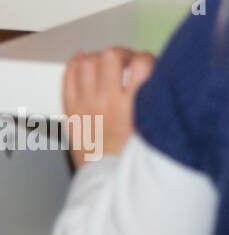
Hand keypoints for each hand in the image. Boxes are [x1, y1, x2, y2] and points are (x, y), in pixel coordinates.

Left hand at [62, 48, 155, 168]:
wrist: (107, 180)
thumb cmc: (134, 155)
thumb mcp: (154, 126)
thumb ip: (155, 99)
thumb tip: (155, 73)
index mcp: (133, 107)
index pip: (143, 63)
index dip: (148, 59)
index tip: (149, 65)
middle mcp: (107, 103)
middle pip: (111, 56)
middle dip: (123, 54)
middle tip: (127, 62)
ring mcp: (85, 106)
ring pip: (87, 63)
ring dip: (100, 58)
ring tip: (107, 65)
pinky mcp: (71, 111)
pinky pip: (67, 77)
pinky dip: (75, 64)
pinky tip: (83, 62)